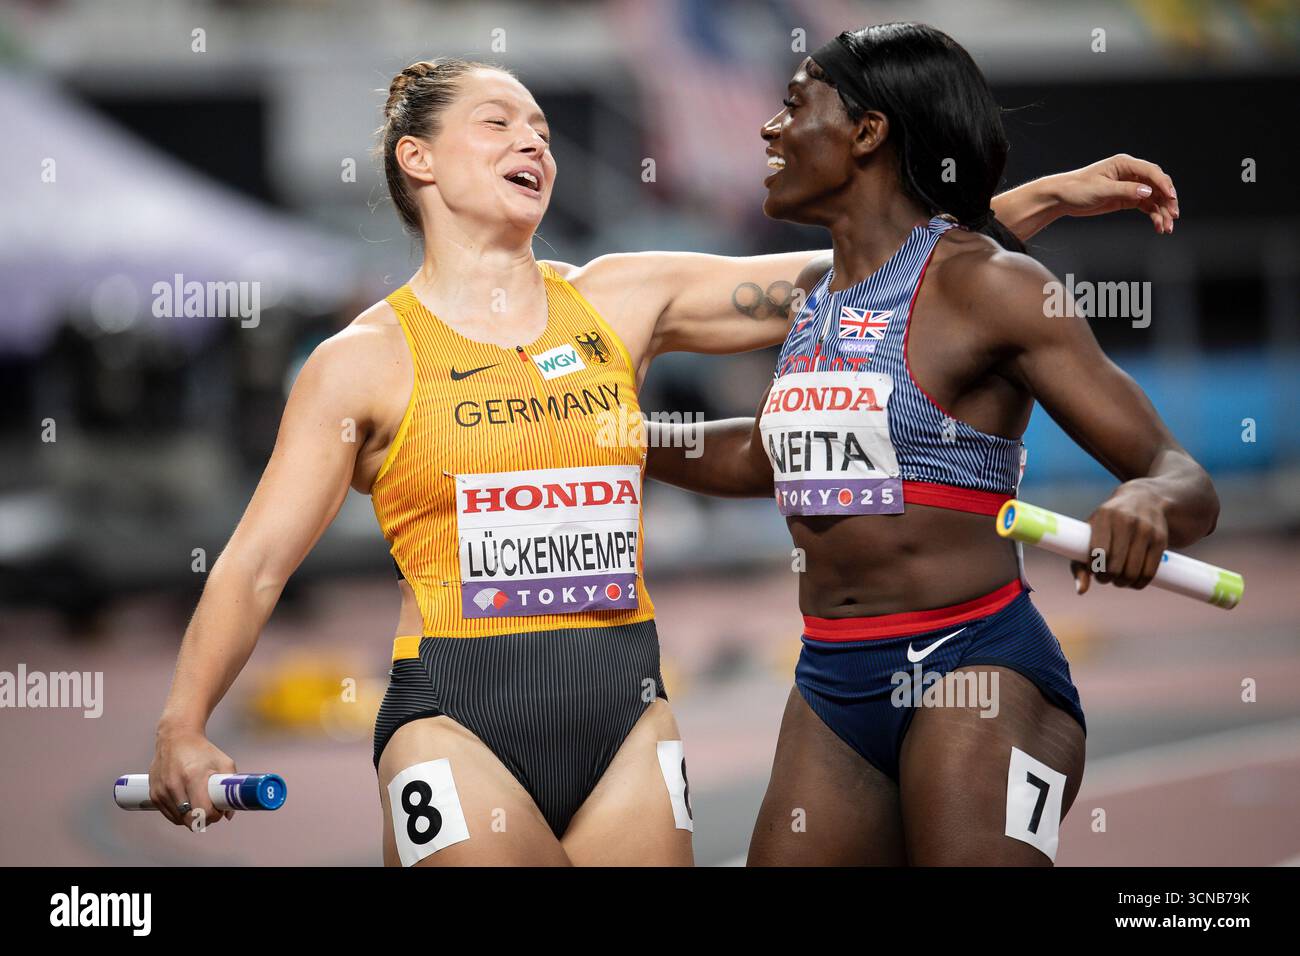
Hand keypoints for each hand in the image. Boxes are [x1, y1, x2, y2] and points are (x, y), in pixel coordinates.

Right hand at [149, 729, 236, 829]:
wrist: (176, 737)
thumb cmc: (203, 751)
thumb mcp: (224, 763)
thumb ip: (230, 788)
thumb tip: (228, 815)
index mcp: (192, 777)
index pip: (202, 812)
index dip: (214, 815)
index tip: (219, 809)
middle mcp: (174, 785)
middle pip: (190, 820)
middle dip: (204, 819)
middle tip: (211, 808)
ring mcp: (161, 790)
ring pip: (179, 820)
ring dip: (191, 817)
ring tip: (200, 802)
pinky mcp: (154, 794)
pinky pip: (169, 815)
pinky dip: (180, 814)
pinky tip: (188, 802)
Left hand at [1049, 154, 1179, 233]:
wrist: (1061, 198)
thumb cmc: (1077, 188)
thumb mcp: (1101, 189)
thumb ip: (1125, 190)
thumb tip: (1148, 191)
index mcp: (1125, 164)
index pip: (1151, 172)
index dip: (1164, 184)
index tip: (1172, 198)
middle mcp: (1130, 173)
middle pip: (1157, 185)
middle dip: (1167, 201)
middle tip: (1173, 216)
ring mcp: (1130, 186)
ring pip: (1154, 198)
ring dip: (1162, 212)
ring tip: (1166, 228)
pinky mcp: (1126, 199)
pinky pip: (1146, 206)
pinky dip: (1153, 215)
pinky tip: (1158, 226)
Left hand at [1071, 481, 1169, 593]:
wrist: (1144, 498)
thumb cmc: (1109, 522)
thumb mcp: (1091, 531)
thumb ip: (1079, 561)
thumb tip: (1081, 591)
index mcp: (1105, 516)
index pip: (1098, 552)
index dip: (1095, 569)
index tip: (1095, 571)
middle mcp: (1126, 521)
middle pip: (1115, 565)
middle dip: (1108, 578)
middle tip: (1106, 578)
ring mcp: (1146, 529)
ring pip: (1133, 571)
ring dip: (1124, 583)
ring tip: (1118, 580)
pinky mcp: (1160, 539)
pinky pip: (1150, 572)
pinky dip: (1140, 583)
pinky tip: (1134, 581)